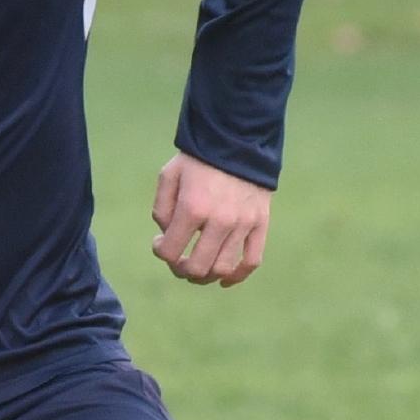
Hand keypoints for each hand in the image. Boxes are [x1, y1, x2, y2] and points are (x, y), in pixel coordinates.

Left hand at [151, 153, 271, 285]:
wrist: (238, 139)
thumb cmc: (198, 158)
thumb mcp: (169, 176)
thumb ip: (161, 209)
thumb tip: (167, 237)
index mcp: (193, 208)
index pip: (170, 252)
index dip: (160, 251)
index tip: (159, 243)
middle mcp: (220, 220)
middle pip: (197, 269)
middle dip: (181, 269)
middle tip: (178, 259)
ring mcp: (243, 224)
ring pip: (223, 269)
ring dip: (206, 276)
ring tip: (198, 267)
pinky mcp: (260, 224)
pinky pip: (251, 261)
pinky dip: (237, 276)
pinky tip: (223, 279)